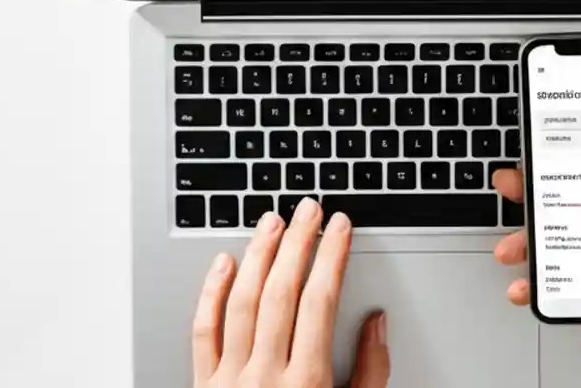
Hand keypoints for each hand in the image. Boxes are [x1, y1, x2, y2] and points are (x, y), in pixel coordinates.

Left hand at [192, 199, 390, 387]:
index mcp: (308, 383)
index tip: (340, 228)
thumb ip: (371, 371)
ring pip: (243, 302)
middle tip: (308, 210)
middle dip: (297, 243)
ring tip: (271, 223)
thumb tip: (377, 323)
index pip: (321, 302)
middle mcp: (266, 377)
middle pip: (281, 293)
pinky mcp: (203, 384)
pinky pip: (204, 331)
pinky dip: (212, 293)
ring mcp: (230, 380)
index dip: (332, 257)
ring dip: (259, 255)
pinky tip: (225, 263)